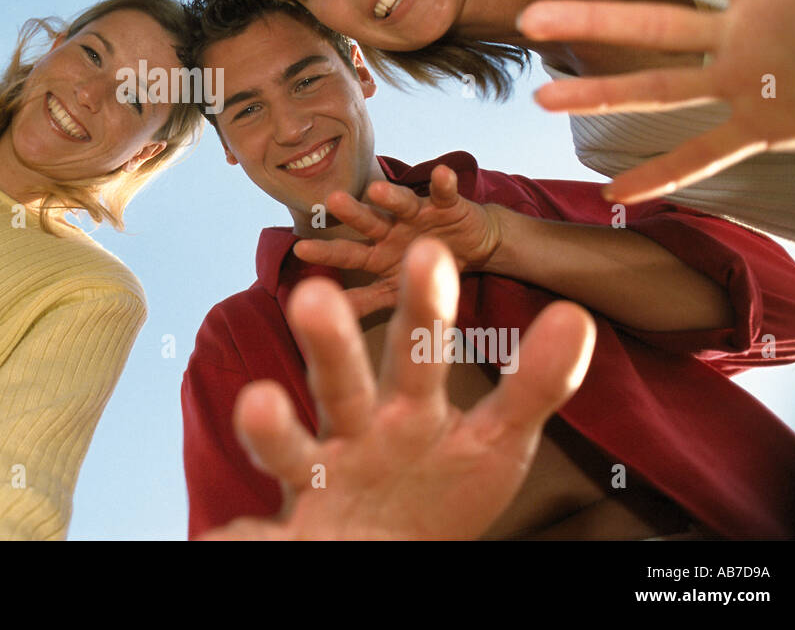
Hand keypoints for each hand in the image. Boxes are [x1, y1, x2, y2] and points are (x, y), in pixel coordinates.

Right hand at [202, 238, 595, 539]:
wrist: (386, 544)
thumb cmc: (438, 484)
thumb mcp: (494, 439)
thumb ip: (534, 383)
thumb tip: (577, 313)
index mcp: (407, 406)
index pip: (419, 352)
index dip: (426, 309)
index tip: (431, 251)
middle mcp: (354, 430)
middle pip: (341, 383)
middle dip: (330, 343)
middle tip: (314, 294)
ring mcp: (318, 480)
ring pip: (290, 448)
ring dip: (271, 425)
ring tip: (255, 402)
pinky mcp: (291, 531)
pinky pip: (259, 537)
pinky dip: (237, 537)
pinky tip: (217, 537)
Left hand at [292, 166, 501, 316]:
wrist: (470, 246)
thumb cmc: (423, 268)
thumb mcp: (396, 290)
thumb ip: (366, 302)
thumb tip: (333, 320)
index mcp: (376, 252)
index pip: (348, 253)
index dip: (327, 253)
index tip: (301, 250)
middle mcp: (391, 229)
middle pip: (369, 222)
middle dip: (352, 213)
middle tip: (333, 201)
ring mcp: (418, 214)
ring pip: (402, 203)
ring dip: (391, 197)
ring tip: (376, 191)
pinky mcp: (447, 204)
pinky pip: (444, 193)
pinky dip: (443, 183)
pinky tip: (441, 173)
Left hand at [518, 0, 794, 204]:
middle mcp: (750, 38)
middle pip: (658, 27)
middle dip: (591, 22)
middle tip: (527, 20)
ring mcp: (753, 87)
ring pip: (665, 91)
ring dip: (601, 95)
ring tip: (540, 101)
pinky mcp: (763, 129)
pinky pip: (704, 156)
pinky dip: (661, 176)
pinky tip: (613, 193)